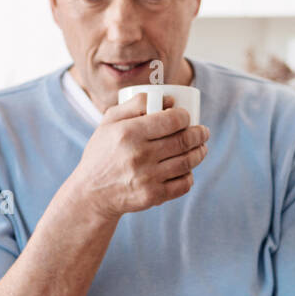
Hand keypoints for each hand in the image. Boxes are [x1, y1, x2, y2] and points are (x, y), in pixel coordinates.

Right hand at [68, 92, 209, 220]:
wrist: (91, 194)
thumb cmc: (102, 153)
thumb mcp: (109, 122)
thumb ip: (136, 103)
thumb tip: (169, 99)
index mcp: (129, 133)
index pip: (172, 120)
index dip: (186, 116)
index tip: (187, 117)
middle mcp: (139, 155)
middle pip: (184, 140)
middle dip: (200, 134)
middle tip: (203, 132)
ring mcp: (147, 178)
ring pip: (187, 162)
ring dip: (200, 153)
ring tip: (201, 148)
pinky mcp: (153, 196)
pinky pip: (183, 185)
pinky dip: (190, 176)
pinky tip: (188, 169)